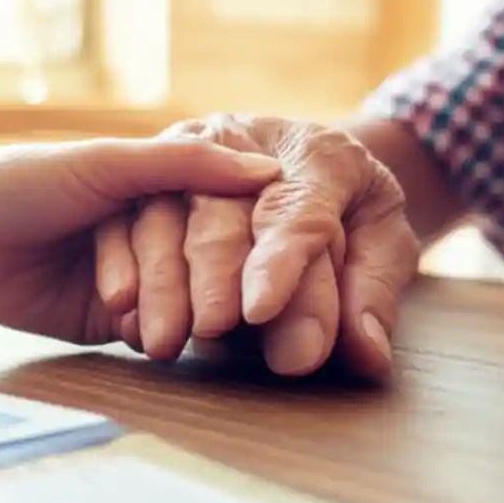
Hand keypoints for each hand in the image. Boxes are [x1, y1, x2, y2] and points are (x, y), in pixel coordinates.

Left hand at [0, 138, 281, 343]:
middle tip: (214, 314)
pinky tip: (135, 335)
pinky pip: (144, 330)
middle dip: (201, 286)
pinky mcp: (109, 320)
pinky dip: (143, 333)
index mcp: (157, 185)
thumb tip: (269, 170)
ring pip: (180, 302)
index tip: (260, 258)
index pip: (217, 212)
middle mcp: (153, 231)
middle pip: (202, 263)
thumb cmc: (26, 184)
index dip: (233, 237)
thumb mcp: (109, 164)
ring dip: (172, 313)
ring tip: (167, 328)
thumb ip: (185, 165)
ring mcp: (136, 278)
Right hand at [94, 115, 419, 377]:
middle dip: (215, 275)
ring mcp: (193, 152)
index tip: (259, 311)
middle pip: (223, 213)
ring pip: (166, 214)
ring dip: (162, 281)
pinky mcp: (151, 170)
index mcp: (322, 157)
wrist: (310, 160)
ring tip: (162, 340)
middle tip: (210, 329)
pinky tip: (124, 311)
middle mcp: (251, 143)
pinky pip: (125, 215)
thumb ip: (372, 296)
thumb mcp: (383, 244)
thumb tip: (366, 358)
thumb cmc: (351, 211)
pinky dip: (120, 263)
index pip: (298, 212)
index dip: (279, 263)